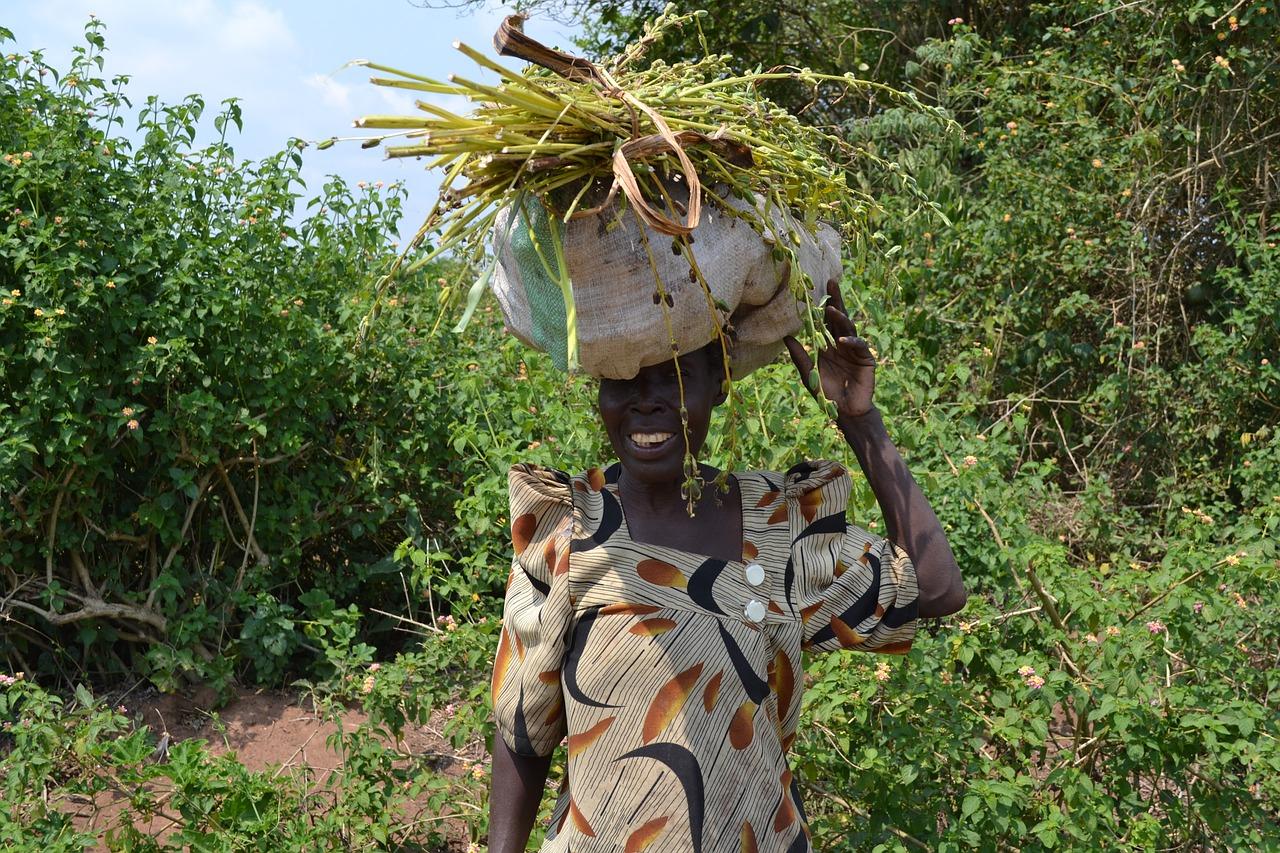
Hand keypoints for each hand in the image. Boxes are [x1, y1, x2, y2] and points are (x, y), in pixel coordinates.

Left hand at [784, 279, 876, 419]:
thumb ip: (800, 356)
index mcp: (830, 344)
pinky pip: (858, 346)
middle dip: (836, 301)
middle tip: (831, 283)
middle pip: (840, 318)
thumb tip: (786, 337)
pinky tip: (842, 340)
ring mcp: (855, 349)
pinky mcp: (866, 359)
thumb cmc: (827, 393)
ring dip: (841, 319)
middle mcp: (843, 343)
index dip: (823, 306)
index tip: (817, 289)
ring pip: (849, 328)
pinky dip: (851, 342)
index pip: (826, 321)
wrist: (846, 411)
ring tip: (832, 310)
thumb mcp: (809, 373)